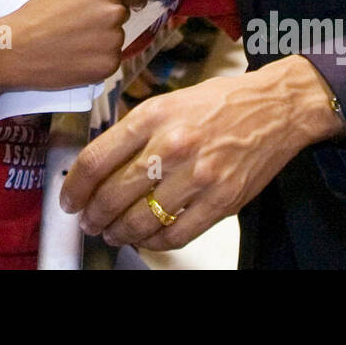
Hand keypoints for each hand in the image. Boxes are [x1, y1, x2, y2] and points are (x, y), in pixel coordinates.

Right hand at [0, 0, 143, 89]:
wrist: (15, 47)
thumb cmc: (37, 10)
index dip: (125, 1)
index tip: (112, 7)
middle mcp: (115, 13)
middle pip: (123, 17)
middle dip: (107, 20)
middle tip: (78, 25)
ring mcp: (113, 42)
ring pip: (116, 40)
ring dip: (102, 41)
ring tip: (73, 42)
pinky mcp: (108, 66)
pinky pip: (110, 60)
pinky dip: (97, 60)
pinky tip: (75, 57)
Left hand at [58, 55, 344, 250]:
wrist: (275, 108)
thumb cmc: (221, 103)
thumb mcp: (169, 101)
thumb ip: (136, 130)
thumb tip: (101, 164)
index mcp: (153, 116)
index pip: (96, 159)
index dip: (75, 187)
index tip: (69, 199)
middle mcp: (172, 146)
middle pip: (113, 195)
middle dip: (94, 215)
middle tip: (89, 221)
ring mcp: (198, 176)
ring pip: (141, 221)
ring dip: (120, 233)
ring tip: (113, 233)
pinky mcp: (221, 201)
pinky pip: (176, 234)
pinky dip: (155, 242)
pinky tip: (147, 238)